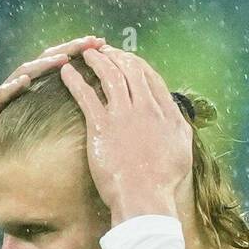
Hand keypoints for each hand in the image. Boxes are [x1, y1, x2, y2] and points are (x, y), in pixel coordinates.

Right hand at [0, 34, 106, 196]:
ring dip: (44, 64)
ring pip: (24, 72)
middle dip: (69, 49)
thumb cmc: (13, 147)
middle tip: (91, 41)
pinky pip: (0, 95)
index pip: (62, 64)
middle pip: (46, 60)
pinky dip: (11, 87)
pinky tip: (24, 81)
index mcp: (36, 89)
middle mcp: (20, 86)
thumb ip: (62, 117)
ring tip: (63, 59)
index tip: (104, 45)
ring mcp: (3, 94)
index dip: (81, 53)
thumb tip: (96, 117)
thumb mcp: (43, 130)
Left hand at [59, 45, 193, 222]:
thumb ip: (179, 126)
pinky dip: (75, 80)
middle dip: (116, 56)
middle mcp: (146, 108)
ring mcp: (123, 116)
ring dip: (96, 60)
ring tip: (85, 53)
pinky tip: (67, 72)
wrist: (143, 198)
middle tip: (103, 50)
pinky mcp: (101, 127)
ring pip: (109, 76)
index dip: (136, 64)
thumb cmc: (163, 182)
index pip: (151, 77)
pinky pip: (85, 95)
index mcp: (166, 113)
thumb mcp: (182, 150)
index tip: (126, 59)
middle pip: (130, 70)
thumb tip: (175, 114)